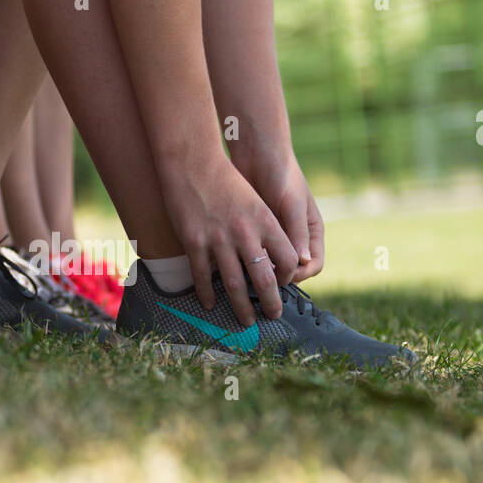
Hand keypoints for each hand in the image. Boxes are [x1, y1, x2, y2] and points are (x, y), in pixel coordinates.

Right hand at [158, 158, 298, 324]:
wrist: (193, 162)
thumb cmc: (226, 179)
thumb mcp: (255, 200)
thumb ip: (265, 228)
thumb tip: (273, 256)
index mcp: (265, 221)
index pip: (288, 259)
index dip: (289, 276)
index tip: (283, 284)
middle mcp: (245, 233)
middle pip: (265, 279)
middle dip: (270, 303)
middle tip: (273, 315)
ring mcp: (219, 239)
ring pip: (235, 284)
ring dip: (241, 307)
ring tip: (246, 320)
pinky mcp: (195, 242)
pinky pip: (204, 276)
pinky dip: (207, 293)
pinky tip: (210, 303)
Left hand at [235, 151, 324, 283]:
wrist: (256, 152)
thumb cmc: (281, 174)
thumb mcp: (292, 203)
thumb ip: (297, 232)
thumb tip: (303, 262)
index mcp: (311, 232)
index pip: (313, 265)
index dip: (300, 274)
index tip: (282, 276)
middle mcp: (294, 238)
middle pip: (291, 271)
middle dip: (278, 280)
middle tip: (261, 282)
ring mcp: (273, 237)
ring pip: (270, 266)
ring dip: (259, 273)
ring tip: (245, 274)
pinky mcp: (254, 234)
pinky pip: (252, 256)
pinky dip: (245, 262)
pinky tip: (234, 262)